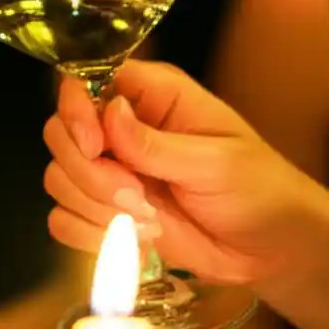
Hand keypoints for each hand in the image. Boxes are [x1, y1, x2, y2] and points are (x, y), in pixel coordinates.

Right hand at [42, 60, 318, 285]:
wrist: (270, 247)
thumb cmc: (257, 189)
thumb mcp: (217, 162)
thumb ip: (158, 144)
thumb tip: (110, 113)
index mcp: (151, 95)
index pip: (84, 82)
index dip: (76, 110)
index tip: (95, 146)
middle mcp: (120, 127)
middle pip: (60, 132)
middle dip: (89, 172)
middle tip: (136, 197)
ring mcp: (111, 171)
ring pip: (57, 177)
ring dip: (92, 206)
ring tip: (146, 221)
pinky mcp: (105, 212)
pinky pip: (62, 218)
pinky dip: (87, 233)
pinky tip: (129, 239)